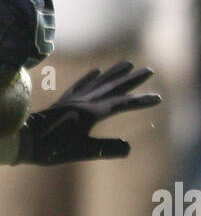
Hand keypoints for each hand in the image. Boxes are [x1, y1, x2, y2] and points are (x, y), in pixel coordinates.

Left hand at [16, 61, 160, 165]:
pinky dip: (91, 77)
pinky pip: (81, 84)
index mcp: (93, 112)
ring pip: (99, 82)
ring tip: (127, 63)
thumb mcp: (83, 151)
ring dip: (115, 73)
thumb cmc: (55, 148)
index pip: (123, 103)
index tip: (158, 98)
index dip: (141, 101)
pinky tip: (96, 71)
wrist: (28, 139)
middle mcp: (85, 101)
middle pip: (113, 86)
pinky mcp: (66, 101)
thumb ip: (107, 149)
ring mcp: (75, 99)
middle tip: (149, 70)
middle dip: (132, 79)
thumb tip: (128, 147)